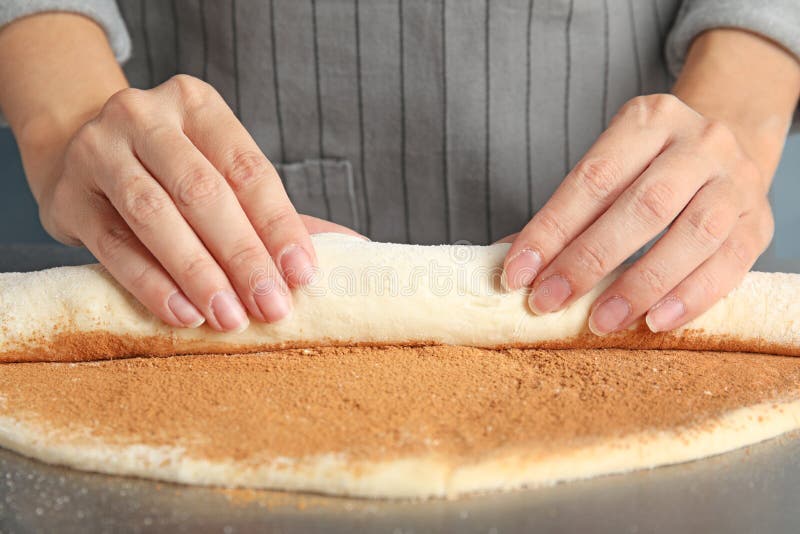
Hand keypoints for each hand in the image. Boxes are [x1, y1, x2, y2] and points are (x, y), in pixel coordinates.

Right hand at [38, 75, 322, 330]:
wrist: (75, 152)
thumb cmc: (171, 170)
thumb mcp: (217, 168)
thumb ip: (270, 208)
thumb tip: (349, 244)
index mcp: (196, 104)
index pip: (248, 169)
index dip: (278, 225)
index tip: (303, 275)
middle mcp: (144, 117)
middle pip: (203, 192)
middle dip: (243, 255)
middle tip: (273, 307)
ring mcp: (98, 152)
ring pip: (155, 217)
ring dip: (199, 274)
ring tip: (231, 318)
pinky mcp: (68, 198)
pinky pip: (114, 247)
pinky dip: (152, 284)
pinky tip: (184, 314)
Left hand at [503, 93, 773, 333]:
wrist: (727, 150)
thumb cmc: (649, 168)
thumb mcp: (609, 168)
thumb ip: (567, 214)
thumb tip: (513, 262)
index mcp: (649, 119)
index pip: (592, 179)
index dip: (550, 230)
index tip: (516, 273)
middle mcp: (700, 143)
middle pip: (644, 206)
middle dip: (590, 260)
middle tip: (549, 301)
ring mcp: (736, 182)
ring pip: (692, 236)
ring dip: (640, 285)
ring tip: (599, 322)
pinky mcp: (759, 223)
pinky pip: (729, 265)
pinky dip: (689, 298)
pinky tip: (653, 322)